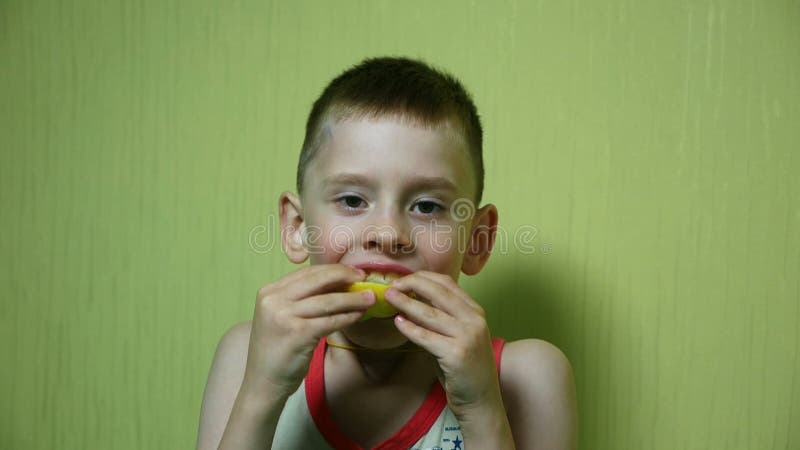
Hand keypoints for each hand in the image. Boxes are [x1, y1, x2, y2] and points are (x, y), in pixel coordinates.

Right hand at [242, 264, 373, 396]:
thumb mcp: (281, 317)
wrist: (263, 382)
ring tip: (370, 298)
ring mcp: (284, 316)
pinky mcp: (298, 333)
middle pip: (317, 280)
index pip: (306, 272)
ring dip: (353, 298)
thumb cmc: (277, 350)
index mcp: (269, 292)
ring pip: (328, 301)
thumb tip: (337, 283)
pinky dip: (348, 317)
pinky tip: (359, 316)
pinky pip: (331, 321)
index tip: (353, 272)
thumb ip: (300, 299)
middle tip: (364, 278)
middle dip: (345, 276)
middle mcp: (273, 300)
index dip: (333, 270)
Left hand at [384, 271, 501, 416]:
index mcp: (475, 311)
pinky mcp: (456, 355)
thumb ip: (440, 317)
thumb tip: (411, 299)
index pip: (447, 283)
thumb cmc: (464, 367)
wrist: (481, 398)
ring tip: (389, 298)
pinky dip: (410, 328)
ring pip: (430, 313)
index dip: (423, 277)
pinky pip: (426, 337)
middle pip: (438, 292)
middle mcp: (474, 320)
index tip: (403, 278)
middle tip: (392, 285)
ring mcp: (467, 336)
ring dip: (406, 303)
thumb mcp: (457, 335)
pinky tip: (398, 322)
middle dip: (412, 284)